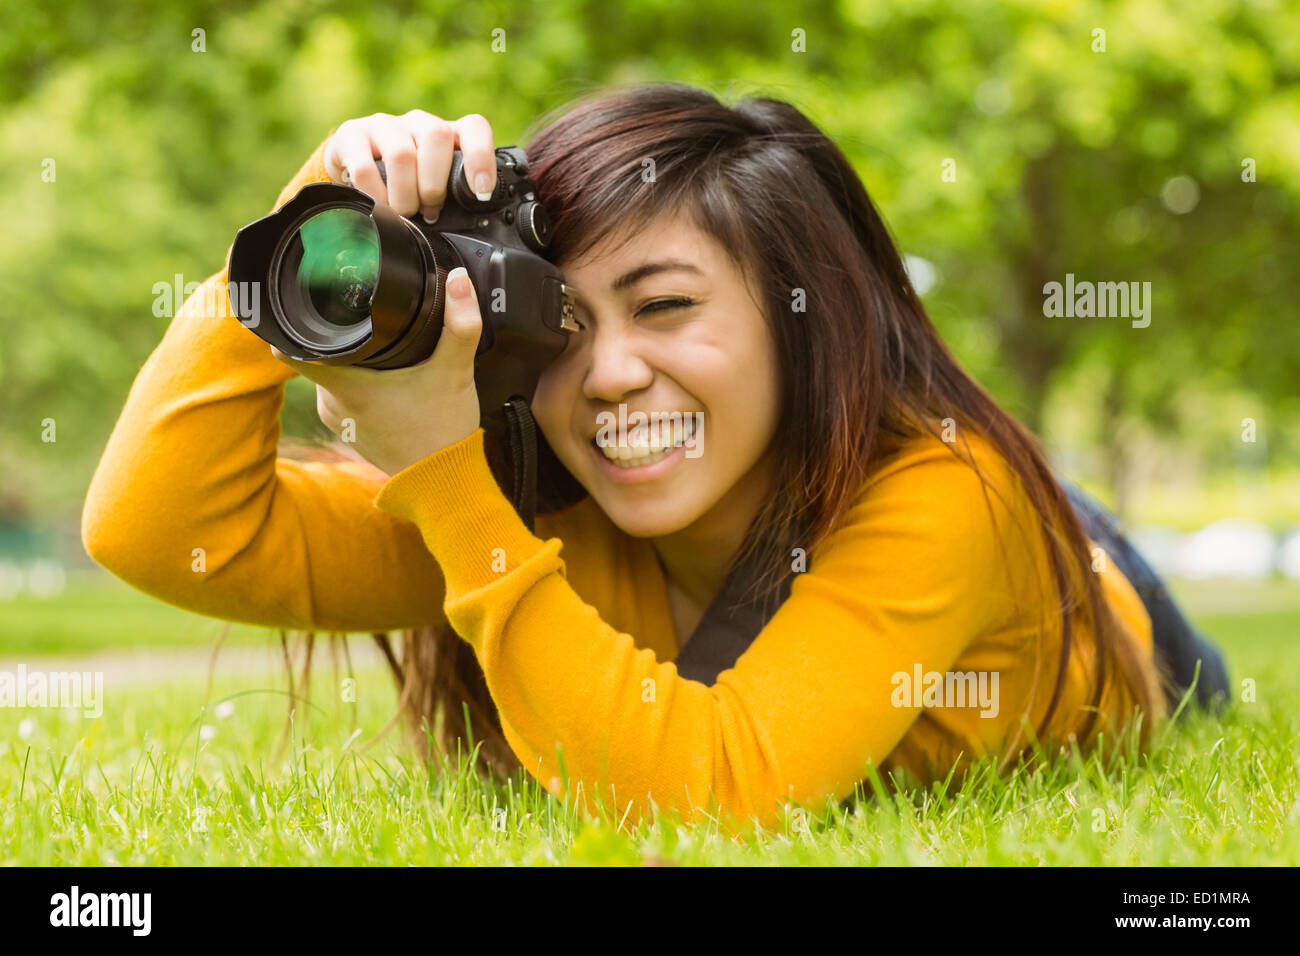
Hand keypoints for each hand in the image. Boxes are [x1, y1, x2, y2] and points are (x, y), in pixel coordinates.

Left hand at [270, 267, 483, 477]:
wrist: (444, 484)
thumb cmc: (442, 432)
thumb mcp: (455, 372)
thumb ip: (460, 323)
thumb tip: (458, 280)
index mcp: (345, 384)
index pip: (290, 346)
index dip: (288, 319)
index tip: (299, 299)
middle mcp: (332, 403)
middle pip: (316, 353)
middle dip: (335, 335)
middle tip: (362, 319)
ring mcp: (339, 421)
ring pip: (331, 375)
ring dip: (349, 361)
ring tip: (379, 349)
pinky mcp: (351, 433)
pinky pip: (344, 397)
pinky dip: (359, 385)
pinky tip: (385, 381)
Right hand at [322, 109, 498, 221]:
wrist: (354, 169)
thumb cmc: (405, 185)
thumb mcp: (434, 189)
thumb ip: (453, 200)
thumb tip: (473, 231)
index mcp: (447, 134)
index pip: (473, 128)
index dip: (481, 157)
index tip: (481, 192)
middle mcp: (418, 122)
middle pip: (436, 136)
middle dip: (434, 185)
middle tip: (429, 212)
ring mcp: (385, 124)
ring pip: (402, 154)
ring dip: (405, 195)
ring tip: (403, 213)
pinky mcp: (352, 133)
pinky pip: (365, 166)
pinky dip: (376, 195)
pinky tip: (379, 206)